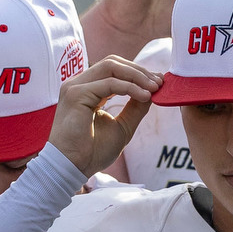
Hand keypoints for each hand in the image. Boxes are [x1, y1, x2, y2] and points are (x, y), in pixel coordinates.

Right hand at [49, 58, 158, 175]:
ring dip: (136, 75)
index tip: (158, 82)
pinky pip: (109, 84)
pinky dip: (130, 87)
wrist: (72, 168)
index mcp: (88, 90)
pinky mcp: (76, 94)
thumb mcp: (122, 127)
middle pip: (113, 63)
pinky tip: (145, 96)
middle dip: (139, 71)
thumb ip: (135, 108)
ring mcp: (75, 87)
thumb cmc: (93, 152)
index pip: (114, 70)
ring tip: (155, 88)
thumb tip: (152, 92)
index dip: (137, 73)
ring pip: (111, 67)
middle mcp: (79, 84)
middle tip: (160, 82)